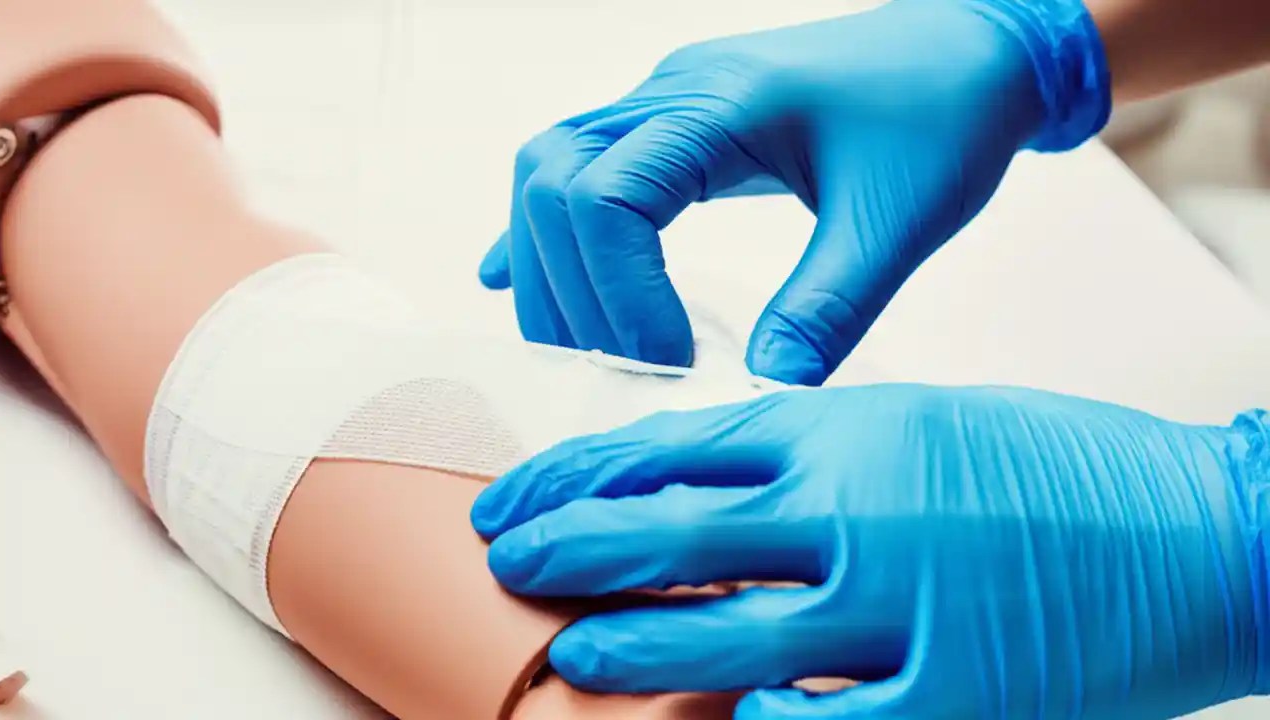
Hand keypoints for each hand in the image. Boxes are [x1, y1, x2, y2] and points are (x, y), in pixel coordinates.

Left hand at [473, 386, 1269, 718]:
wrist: (1194, 529)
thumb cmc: (1049, 465)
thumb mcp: (915, 418)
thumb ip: (806, 444)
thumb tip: (694, 475)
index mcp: (842, 430)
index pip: (668, 447)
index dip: (575, 473)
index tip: (518, 492)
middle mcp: (852, 510)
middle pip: (666, 535)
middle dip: (568, 549)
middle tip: (508, 561)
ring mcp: (895, 607)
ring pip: (718, 635)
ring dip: (628, 647)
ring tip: (571, 653)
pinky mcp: (947, 694)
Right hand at [479, 0, 1109, 384]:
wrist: (971, 50)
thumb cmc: (944, 119)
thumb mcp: (897, 222)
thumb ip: (830, 307)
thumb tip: (763, 392)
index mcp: (721, 105)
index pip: (604, 197)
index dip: (618, 295)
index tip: (671, 363)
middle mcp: (670, 92)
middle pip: (550, 182)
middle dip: (568, 289)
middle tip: (622, 369)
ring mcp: (663, 101)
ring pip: (548, 173)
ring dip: (550, 267)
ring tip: (582, 350)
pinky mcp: (672, 123)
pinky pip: (575, 169)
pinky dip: (543, 232)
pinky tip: (510, 278)